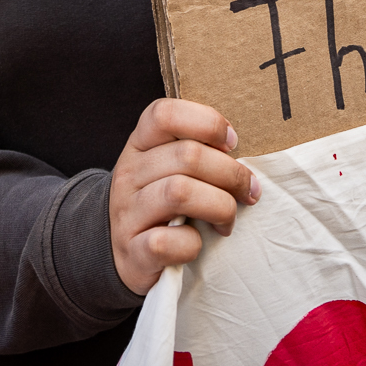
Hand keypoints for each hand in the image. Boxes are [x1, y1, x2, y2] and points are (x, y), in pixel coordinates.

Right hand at [109, 99, 259, 294]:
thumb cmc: (157, 203)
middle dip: (231, 174)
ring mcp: (127, 213)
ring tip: (226, 220)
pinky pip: (167, 241)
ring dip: (220, 207)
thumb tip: (237, 157)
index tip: (231, 144)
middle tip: (248, 192)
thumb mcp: (167, 167)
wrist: (117, 250)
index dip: (207, 122)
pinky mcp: (133, 251)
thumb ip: (196, 152)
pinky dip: (191, 244)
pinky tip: (196, 244)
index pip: (165, 114)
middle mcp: (128, 174)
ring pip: (179, 193)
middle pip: (187, 155)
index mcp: (139, 145)